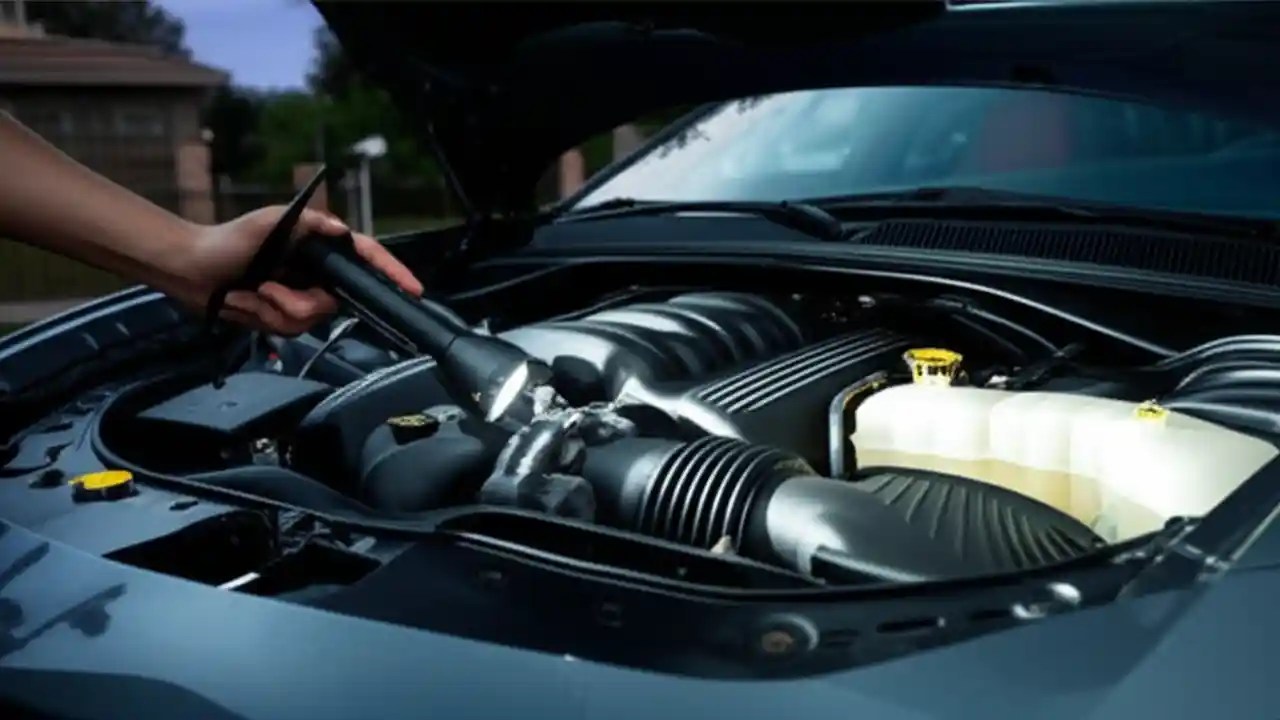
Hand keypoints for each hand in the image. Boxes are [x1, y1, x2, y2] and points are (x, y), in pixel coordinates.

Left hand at [185, 207, 424, 335]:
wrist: (191, 271)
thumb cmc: (229, 240)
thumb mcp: (269, 221)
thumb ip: (309, 223)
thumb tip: (343, 230)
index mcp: (319, 248)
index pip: (365, 259)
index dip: (391, 274)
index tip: (413, 289)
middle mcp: (316, 274)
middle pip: (334, 301)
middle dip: (297, 302)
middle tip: (265, 290)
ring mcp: (301, 296)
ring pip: (310, 321)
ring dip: (273, 311)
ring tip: (248, 295)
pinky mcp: (284, 316)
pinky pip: (289, 331)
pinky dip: (261, 318)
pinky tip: (243, 303)